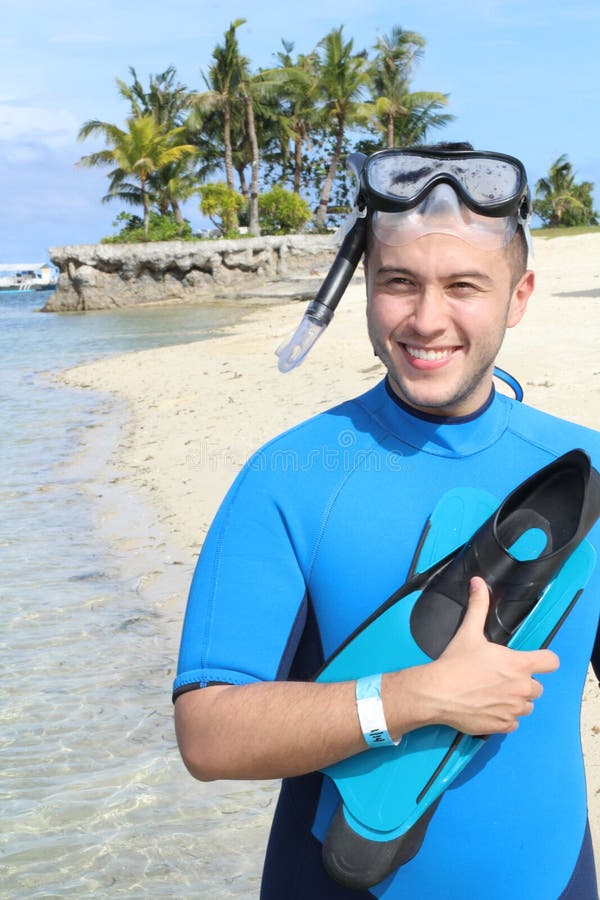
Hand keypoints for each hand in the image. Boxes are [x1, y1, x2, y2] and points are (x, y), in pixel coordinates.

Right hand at [429, 576, 559, 734]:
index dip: (543, 660)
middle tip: (500, 677)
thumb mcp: (468, 631)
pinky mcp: (503, 725)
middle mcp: (522, 688)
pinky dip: (504, 717)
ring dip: (515, 701)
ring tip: (493, 693)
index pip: (551, 662)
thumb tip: (478, 582)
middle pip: (537, 686)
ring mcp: (514, 709)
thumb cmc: (455, 663)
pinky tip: (488, 707)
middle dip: (522, 682)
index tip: (532, 660)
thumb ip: (478, 606)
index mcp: (519, 664)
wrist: (437, 693)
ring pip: (526, 706)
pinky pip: (513, 723)